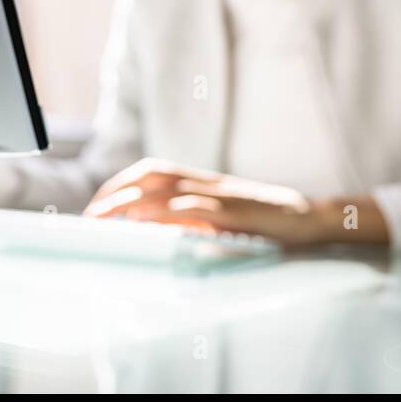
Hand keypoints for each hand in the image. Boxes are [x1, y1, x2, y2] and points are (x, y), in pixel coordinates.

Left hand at [83, 159, 388, 246]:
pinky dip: (175, 212)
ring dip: (134, 200)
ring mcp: (223, 196)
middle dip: (117, 192)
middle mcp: (209, 183)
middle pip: (153, 175)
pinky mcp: (238, 212)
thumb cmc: (266, 223)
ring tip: (108, 216)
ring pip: (170, 188)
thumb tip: (155, 230)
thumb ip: (195, 220)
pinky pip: (203, 207)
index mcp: (204, 183)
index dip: (122, 183)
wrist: (309, 218)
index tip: (96, 204)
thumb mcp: (224, 218)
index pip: (153, 171)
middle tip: (90, 216)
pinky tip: (155, 220)